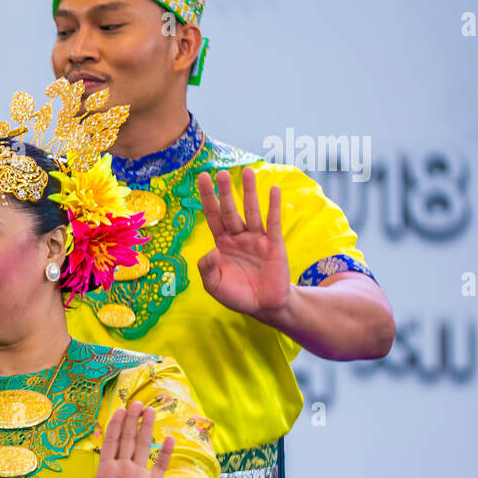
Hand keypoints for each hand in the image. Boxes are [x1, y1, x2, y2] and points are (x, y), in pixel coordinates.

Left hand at [85, 403, 173, 477]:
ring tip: (150, 411)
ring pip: (142, 447)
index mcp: (106, 472)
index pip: (110, 444)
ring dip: (146, 430)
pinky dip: (164, 453)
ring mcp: (138, 476)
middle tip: (137, 403)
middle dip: (131, 421)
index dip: (114, 427)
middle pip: (127, 440)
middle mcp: (123, 469)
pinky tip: (169, 438)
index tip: (119, 410)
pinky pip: (159, 467)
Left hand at [195, 166, 291, 319]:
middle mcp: (238, 237)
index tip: (203, 178)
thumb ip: (207, 269)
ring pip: (251, 211)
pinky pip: (273, 222)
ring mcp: (257, 239)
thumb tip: (211, 251)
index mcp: (222, 243)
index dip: (208, 198)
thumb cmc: (237, 295)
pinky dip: (274, 206)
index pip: (213, 216)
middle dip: (225, 192)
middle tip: (221, 172)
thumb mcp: (214, 285)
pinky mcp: (274, 244)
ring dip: (249, 192)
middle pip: (230, 210)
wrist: (263, 307)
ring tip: (247, 171)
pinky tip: (274, 190)